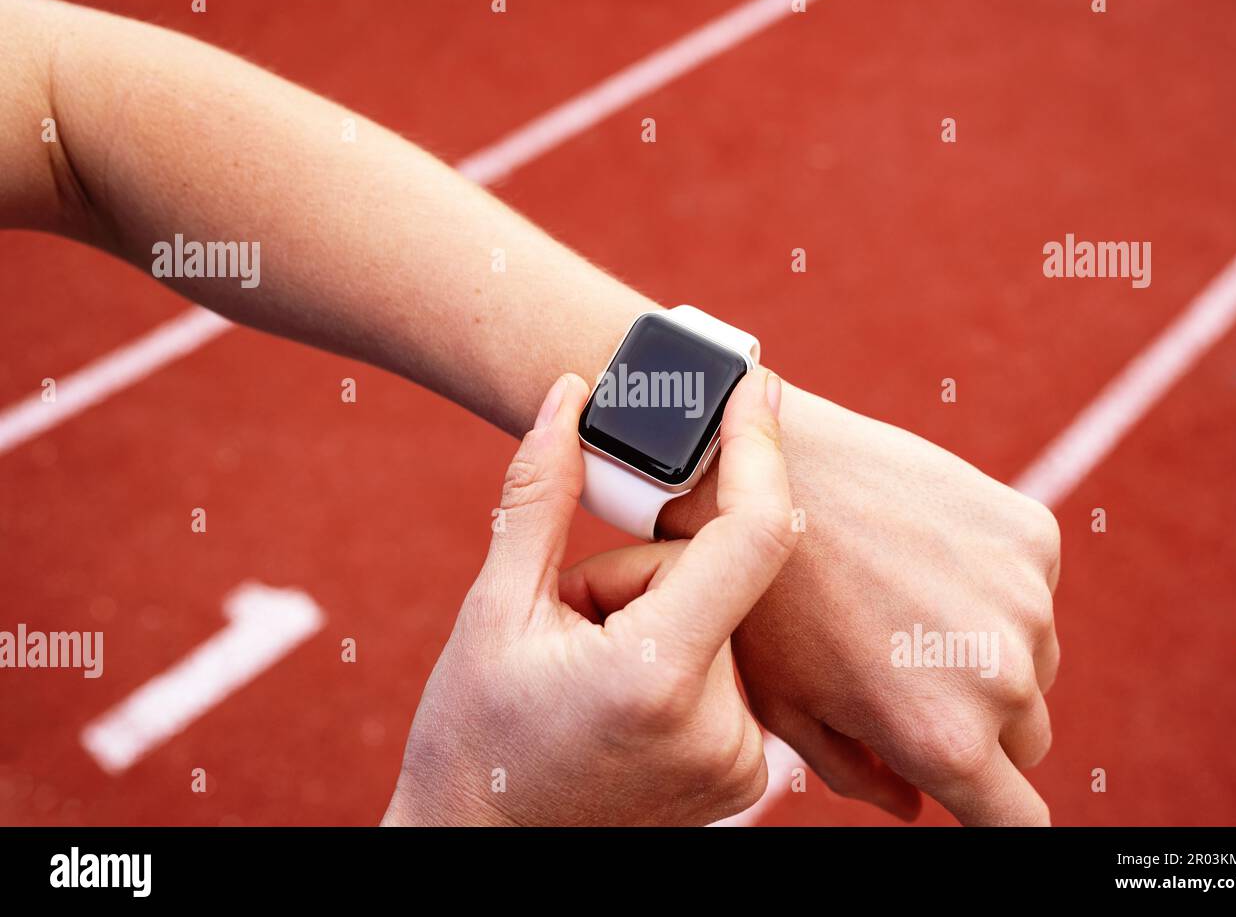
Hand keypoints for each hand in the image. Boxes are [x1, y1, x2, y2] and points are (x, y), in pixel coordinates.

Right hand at [383, 369, 796, 825]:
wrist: (480, 850)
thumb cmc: (473, 737)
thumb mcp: (494, 610)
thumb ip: (539, 494)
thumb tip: (569, 394)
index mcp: (658, 678)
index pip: (751, 538)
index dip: (757, 451)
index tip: (751, 390)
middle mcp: (721, 728)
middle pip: (712, 575)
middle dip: (642, 570)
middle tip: (573, 619)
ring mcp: (741, 761)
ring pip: (720, 618)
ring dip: (657, 613)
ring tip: (588, 667)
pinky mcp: (747, 775)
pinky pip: (729, 666)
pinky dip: (678, 652)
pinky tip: (621, 689)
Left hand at [664, 384, 1060, 825]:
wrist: (765, 466)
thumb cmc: (758, 598)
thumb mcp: (785, 706)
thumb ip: (855, 772)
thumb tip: (912, 802)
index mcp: (943, 737)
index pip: (1018, 823)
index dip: (994, 815)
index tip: (975, 794)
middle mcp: (1002, 676)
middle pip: (1025, 738)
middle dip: (981, 721)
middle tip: (907, 668)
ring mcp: (1026, 598)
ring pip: (1035, 661)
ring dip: (990, 648)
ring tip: (905, 599)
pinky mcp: (1032, 532)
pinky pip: (1033, 587)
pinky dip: (994, 580)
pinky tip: (922, 549)